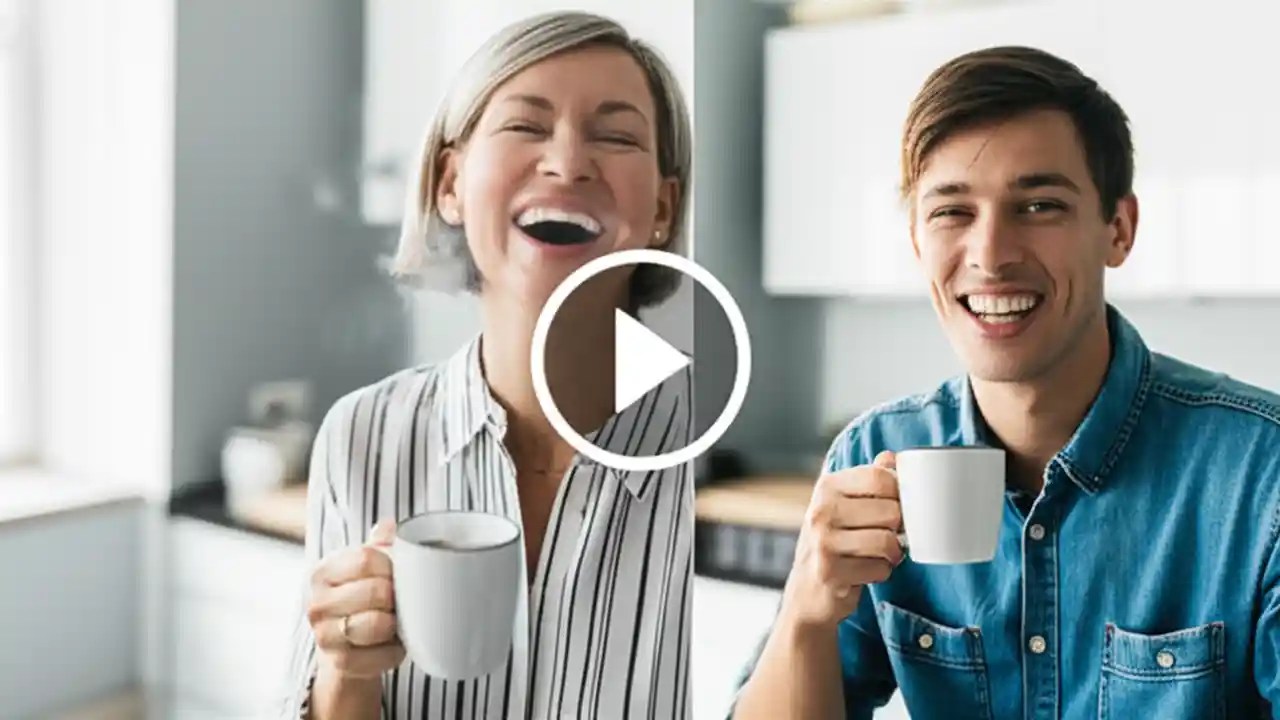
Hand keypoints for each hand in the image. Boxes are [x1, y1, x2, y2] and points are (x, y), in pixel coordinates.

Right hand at [307, 518, 405, 678]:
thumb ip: (378, 545)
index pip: (367, 558)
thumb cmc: (359, 599)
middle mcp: (317, 604)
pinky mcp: (341, 664)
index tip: (397, 573)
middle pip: (376, 591)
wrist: (345, 647)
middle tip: (400, 600)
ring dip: (396, 622)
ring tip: (396, 619)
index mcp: (322, 572)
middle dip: (397, 596)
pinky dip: (397, 649)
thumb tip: (390, 524)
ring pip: (378, 624)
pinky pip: (384, 654)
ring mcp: (325, 636)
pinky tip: (393, 642)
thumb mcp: (364, 568)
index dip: (392, 566)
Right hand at [781, 451, 904, 630]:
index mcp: (827, 486)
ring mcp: (823, 542)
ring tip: (881, 554)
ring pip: (887, 541)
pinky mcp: (830, 571)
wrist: (806, 590)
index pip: (881, 477)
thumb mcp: (844, 505)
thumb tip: (891, 457)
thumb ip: (869, 479)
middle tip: (887, 535)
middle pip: (891, 510)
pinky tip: (867, 570)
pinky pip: (880, 568)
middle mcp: (821, 510)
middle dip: (897, 528)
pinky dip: (882, 572)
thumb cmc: (833, 542)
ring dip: (892, 552)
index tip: (895, 505)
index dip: (899, 493)